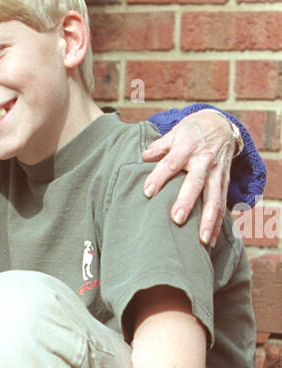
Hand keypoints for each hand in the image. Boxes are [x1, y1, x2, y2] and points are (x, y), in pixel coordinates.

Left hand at [142, 109, 236, 247]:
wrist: (220, 125)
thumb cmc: (190, 132)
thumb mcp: (174, 133)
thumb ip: (159, 146)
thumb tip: (143, 156)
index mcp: (188, 146)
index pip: (171, 163)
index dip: (159, 176)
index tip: (147, 192)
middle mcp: (204, 161)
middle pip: (196, 183)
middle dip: (187, 202)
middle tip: (176, 219)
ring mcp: (217, 173)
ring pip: (215, 199)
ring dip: (209, 220)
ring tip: (202, 241)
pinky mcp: (225, 183)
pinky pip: (223, 205)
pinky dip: (218, 224)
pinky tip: (212, 242)